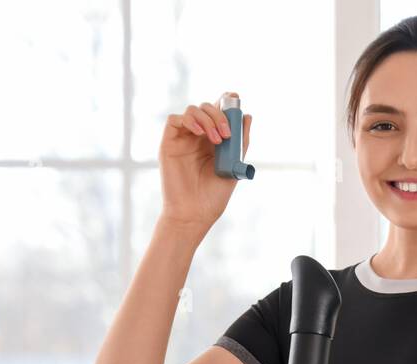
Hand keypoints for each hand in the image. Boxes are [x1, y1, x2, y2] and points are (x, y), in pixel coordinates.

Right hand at [158, 91, 252, 232]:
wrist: (195, 213)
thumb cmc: (213, 195)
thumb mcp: (234, 165)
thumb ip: (241, 142)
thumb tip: (247, 116)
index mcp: (214, 140)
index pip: (218, 112)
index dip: (226, 101)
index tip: (235, 97)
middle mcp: (198, 137)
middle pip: (206, 108)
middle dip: (220, 114)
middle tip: (227, 134)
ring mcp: (183, 139)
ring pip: (193, 110)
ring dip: (207, 119)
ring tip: (217, 140)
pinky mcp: (169, 144)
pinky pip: (174, 120)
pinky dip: (189, 121)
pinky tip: (200, 134)